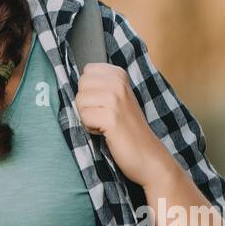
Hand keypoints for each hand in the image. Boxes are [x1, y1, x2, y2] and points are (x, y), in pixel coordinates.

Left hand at [74, 63, 174, 187]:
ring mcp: (115, 100)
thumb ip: (100, 85)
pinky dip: (90, 128)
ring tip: (105, 124)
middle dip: (86, 103)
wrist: (146, 154)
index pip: (87, 71)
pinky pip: (84, 117)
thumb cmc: (127, 127)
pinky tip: (105, 132)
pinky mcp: (110, 118)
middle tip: (103, 115)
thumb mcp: (118, 97)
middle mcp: (118, 83)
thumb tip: (78, 81)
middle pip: (81, 85)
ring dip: (87, 117)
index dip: (89, 90)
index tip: (104, 102)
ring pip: (80, 101)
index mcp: (119, 75)